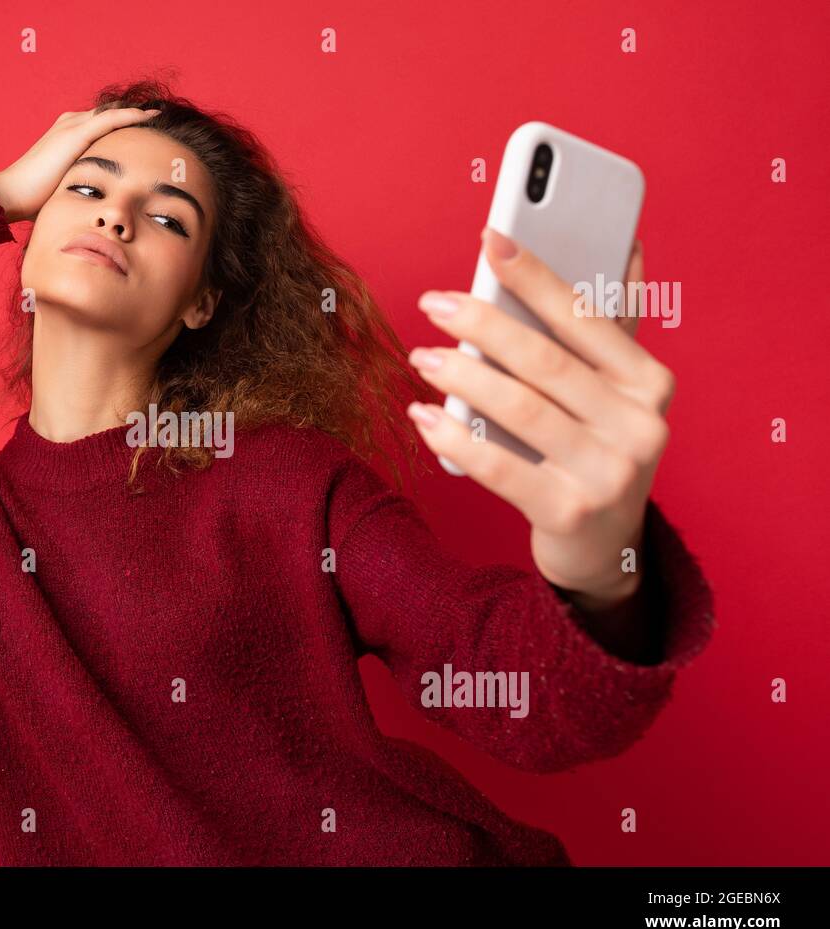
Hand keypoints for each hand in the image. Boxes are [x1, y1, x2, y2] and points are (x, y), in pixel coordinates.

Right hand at [0, 106, 161, 222]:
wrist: (12, 194)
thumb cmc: (34, 200)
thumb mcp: (65, 188)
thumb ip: (81, 188)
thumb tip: (95, 207)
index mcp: (67, 135)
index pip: (102, 124)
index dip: (124, 126)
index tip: (146, 134)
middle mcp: (70, 125)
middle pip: (110, 113)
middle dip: (134, 117)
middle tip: (159, 120)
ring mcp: (71, 126)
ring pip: (113, 112)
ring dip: (137, 113)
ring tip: (160, 115)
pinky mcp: (75, 134)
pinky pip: (111, 118)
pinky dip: (132, 116)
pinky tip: (150, 117)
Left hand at [406, 229, 672, 607]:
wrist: (605, 546)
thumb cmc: (598, 450)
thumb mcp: (617, 391)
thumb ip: (616, 326)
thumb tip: (623, 243)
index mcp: (650, 382)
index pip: (585, 316)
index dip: (535, 274)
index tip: (491, 237)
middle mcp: (640, 425)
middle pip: (545, 361)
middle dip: (483, 324)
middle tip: (433, 303)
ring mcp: (609, 473)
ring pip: (519, 410)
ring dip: (461, 377)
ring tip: (421, 357)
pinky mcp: (570, 513)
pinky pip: (498, 467)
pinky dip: (454, 437)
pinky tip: (422, 415)